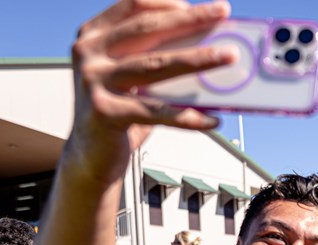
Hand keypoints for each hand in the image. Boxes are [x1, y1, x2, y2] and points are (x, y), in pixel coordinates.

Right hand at [65, 0, 236, 178]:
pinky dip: (188, 117)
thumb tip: (207, 47)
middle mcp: (89, 53)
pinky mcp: (105, 113)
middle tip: (222, 14)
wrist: (90, 155)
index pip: (134, 7)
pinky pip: (156, 112)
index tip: (204, 7)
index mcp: (93, 36)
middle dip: (191, 20)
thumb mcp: (131, 77)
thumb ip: (155, 58)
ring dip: (198, 59)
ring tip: (228, 56)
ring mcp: (94, 82)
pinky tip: (211, 119)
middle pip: (148, 30)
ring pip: (155, 65)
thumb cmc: (117, 111)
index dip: (170, 3)